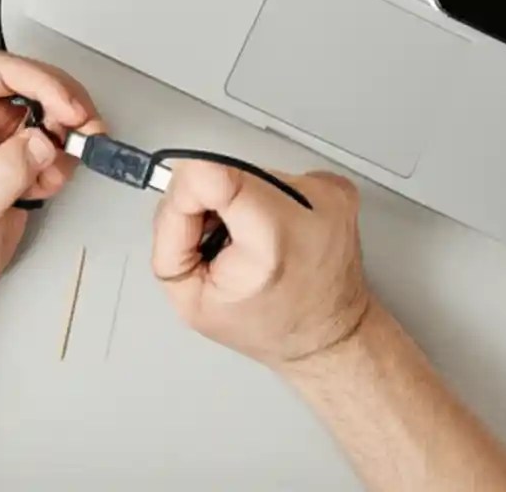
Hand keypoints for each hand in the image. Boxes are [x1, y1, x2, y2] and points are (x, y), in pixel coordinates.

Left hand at [0, 53, 104, 299]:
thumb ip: (8, 169)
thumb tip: (43, 142)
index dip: (38, 82)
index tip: (67, 107)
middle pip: (28, 85)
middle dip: (62, 105)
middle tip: (83, 127)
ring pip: (46, 112)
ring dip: (67, 135)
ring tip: (64, 163)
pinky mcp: (15, 159)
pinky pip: (52, 144)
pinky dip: (61, 162)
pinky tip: (46, 184)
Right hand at [151, 162, 371, 366]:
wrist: (327, 334)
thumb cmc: (268, 326)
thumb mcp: (191, 302)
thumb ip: (170, 238)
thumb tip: (179, 185)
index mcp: (269, 245)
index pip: (211, 174)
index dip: (188, 193)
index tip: (195, 219)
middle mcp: (307, 210)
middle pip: (228, 171)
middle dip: (213, 202)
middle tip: (225, 243)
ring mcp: (326, 195)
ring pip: (251, 173)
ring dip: (241, 202)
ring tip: (254, 242)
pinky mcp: (335, 187)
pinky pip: (279, 179)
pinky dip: (268, 203)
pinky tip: (278, 233)